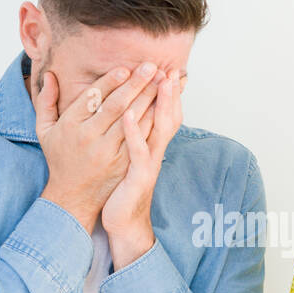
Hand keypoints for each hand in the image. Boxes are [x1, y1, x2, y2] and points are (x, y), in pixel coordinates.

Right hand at [34, 62, 162, 231]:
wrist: (74, 195)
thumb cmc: (60, 158)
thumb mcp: (45, 130)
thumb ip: (46, 101)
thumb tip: (49, 74)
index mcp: (70, 125)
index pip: (93, 97)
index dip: (110, 81)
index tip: (125, 68)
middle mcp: (89, 137)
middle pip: (116, 106)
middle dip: (136, 84)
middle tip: (151, 66)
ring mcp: (107, 151)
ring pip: (132, 120)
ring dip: (149, 99)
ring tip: (162, 81)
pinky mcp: (122, 162)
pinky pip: (140, 138)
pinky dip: (152, 121)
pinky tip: (163, 107)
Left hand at [103, 71, 185, 266]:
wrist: (124, 223)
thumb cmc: (122, 190)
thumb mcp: (130, 160)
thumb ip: (135, 138)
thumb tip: (133, 117)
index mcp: (152, 147)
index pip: (166, 115)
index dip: (171, 94)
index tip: (171, 72)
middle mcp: (155, 152)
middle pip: (168, 117)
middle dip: (171, 93)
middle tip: (172, 69)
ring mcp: (149, 163)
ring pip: (158, 129)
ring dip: (159, 104)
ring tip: (158, 81)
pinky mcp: (138, 176)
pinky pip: (137, 150)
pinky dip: (133, 132)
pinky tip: (127, 115)